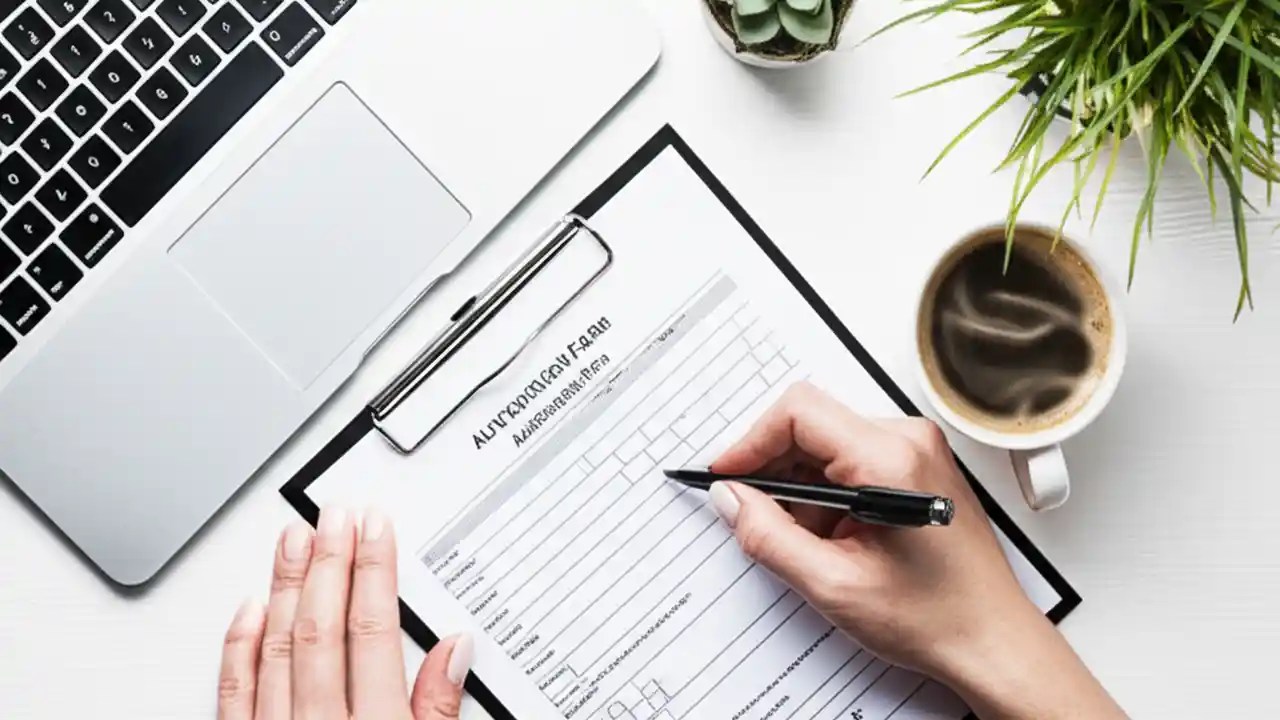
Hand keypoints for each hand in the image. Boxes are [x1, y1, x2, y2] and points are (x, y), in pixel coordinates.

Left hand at [217, 508, 473, 719]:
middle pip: (323, 629)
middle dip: (330, 564)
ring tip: (295, 541)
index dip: (375, 571)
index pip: (373, 630)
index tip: (376, 529)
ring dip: (287, 588)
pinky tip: (251, 610)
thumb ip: (439, 708)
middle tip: (335, 518)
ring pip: (278, 648)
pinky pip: (235, 693)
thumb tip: (454, 650)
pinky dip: (241, 647)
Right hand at [709, 382, 1123, 718]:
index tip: (727, 474)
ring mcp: (916, 450)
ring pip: (826, 444)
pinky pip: (849, 459)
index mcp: (891, 459)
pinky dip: (826, 494)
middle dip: (774, 472)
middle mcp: (909, 440)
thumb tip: (731, 498)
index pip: (799, 411)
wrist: (991, 641)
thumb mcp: (833, 584)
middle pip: (810, 424)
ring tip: (814, 544)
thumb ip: (769, 536)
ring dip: (802, 489)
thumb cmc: (936, 617)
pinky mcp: (916, 465)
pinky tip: (835, 538)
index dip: (751, 441)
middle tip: (756, 516)